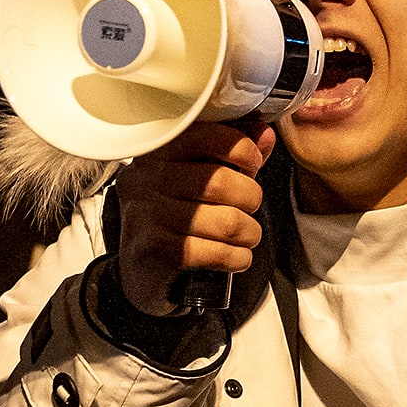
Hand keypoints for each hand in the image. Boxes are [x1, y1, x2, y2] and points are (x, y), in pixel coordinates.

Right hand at [114, 122, 274, 315]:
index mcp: (156, 152)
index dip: (241, 150)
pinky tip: (236, 256)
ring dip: (249, 232)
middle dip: (251, 198)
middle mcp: (144, 179)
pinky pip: (214, 252)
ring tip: (246, 235)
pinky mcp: (152, 250)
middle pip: (219, 182)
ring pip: (225, 221)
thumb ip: (234, 156)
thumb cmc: (176, 219)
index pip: (205, 136)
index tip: (252, 163)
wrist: (142, 271)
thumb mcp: (203, 178)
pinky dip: (237, 257)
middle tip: (250, 208)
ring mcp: (144, 215)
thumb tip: (265, 135)